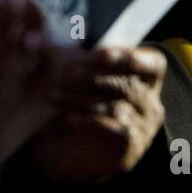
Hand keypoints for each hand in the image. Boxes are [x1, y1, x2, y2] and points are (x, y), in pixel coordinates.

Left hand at [31, 45, 166, 185]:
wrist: (70, 152)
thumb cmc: (78, 105)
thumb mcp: (74, 79)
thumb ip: (65, 59)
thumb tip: (37, 40)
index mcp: (146, 80)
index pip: (153, 63)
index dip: (131, 56)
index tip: (102, 53)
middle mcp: (150, 103)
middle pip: (127, 85)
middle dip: (93, 77)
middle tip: (64, 72)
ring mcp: (144, 126)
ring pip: (116, 107)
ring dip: (81, 99)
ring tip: (52, 95)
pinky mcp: (131, 145)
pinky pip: (114, 129)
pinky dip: (88, 121)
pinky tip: (67, 119)